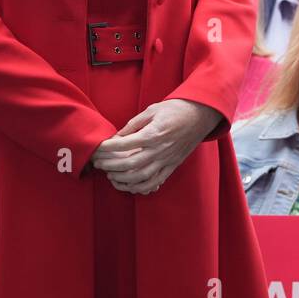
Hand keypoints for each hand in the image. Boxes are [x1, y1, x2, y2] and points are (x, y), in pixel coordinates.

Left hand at [91, 99, 222, 193]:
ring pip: (141, 177)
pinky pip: (154, 182)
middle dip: (110, 165)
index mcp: (154, 134)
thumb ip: (133, 124)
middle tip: (98, 163)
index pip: (125, 144)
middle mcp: (160, 150)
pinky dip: (140, 187)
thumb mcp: (152, 110)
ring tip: (111, 175)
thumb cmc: (175, 110)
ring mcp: (167, 160)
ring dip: (122, 179)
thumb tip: (117, 137)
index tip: (99, 147)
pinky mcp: (172, 166)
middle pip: (130, 164)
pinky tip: (129, 185)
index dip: (108, 147)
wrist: (200, 115)